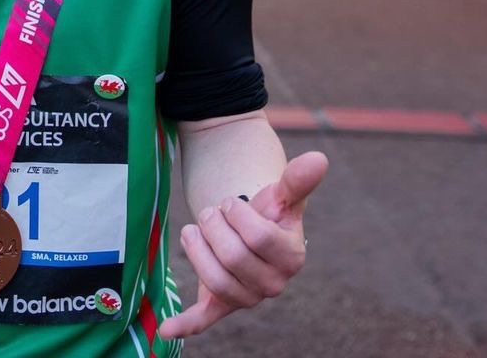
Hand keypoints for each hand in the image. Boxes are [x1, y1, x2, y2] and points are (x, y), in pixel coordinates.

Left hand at [159, 150, 327, 339]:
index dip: (237, 213)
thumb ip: (297, 179)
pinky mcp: (221, 305)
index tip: (231, 202)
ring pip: (215, 279)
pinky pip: (204, 320)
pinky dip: (185, 325)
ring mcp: (247, 297)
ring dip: (197, 248)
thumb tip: (319, 158)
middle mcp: (273, 284)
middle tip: (210, 212)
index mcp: (292, 257)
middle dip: (214, 226)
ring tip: (194, 229)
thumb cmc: (267, 211)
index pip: (258, 237)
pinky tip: (167, 328)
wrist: (251, 230)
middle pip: (233, 258)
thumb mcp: (281, 194)